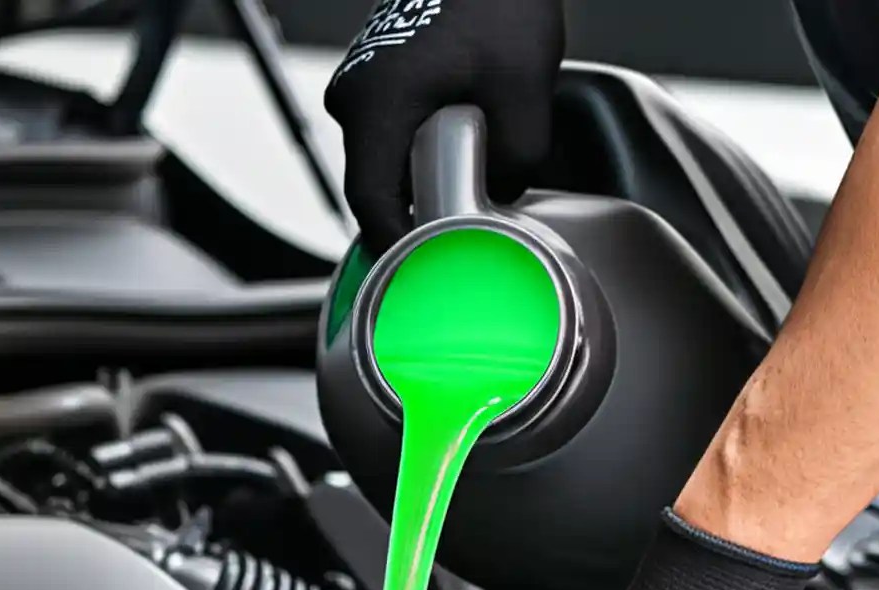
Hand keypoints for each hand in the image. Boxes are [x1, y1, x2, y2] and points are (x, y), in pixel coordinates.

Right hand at [325, 0, 564, 253]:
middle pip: (374, 185)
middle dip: (413, 217)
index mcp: (377, 102)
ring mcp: (359, 85)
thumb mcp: (524, 87)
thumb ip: (516, 158)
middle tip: (453, 248)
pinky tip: (459, 157)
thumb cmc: (498, 2)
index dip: (395, 244)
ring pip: (383, 161)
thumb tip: (502, 197)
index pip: (369, 199)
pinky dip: (418, 155)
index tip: (418, 273)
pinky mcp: (376, 80)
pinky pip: (389, 136)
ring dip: (419, 182)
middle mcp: (353, 96)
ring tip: (464, 198)